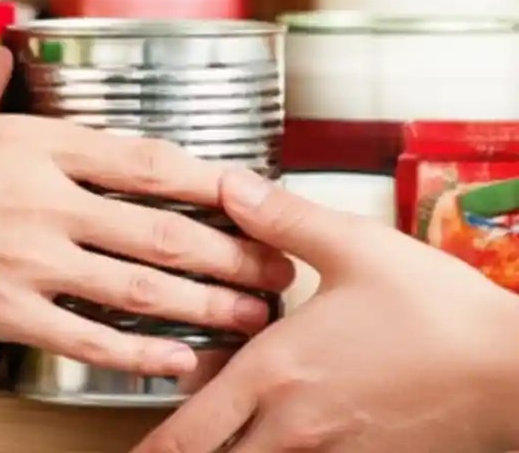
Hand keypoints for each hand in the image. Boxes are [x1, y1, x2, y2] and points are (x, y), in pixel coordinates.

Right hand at [0, 47, 293, 377]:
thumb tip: (4, 54)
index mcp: (30, 143)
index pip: (143, 157)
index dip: (209, 178)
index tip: (251, 192)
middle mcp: (42, 199)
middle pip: (163, 226)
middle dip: (232, 250)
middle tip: (276, 268)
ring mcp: (26, 259)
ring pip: (141, 284)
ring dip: (208, 303)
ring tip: (252, 317)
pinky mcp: (4, 311)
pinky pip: (90, 337)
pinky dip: (142, 351)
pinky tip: (181, 358)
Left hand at [133, 169, 518, 452]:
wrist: (517, 372)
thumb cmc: (442, 313)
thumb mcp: (357, 248)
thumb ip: (283, 219)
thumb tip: (228, 186)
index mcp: (275, 373)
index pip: (190, 432)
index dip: (154, 448)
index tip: (134, 450)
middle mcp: (294, 426)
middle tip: (163, 450)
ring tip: (223, 436)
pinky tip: (284, 434)